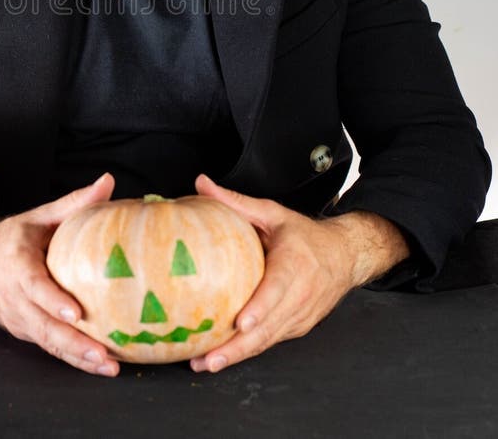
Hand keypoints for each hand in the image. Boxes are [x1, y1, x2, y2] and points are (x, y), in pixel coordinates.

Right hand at [0, 172, 119, 376]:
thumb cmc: (13, 237)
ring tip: (107, 367)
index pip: (35, 287)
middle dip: (74, 345)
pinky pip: (48, 346)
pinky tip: (96, 364)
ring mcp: (17, 318)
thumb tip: (108, 181)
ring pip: (47, 343)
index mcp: (18, 264)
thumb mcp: (40, 216)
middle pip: (44, 327)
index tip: (76, 314)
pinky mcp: (22, 330)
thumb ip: (75, 202)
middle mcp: (15, 297)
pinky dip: (71, 358)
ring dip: (77, 358)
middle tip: (104, 355)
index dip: (54, 302)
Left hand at [190, 174, 409, 372]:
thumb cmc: (303, 234)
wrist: (345, 256)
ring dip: (238, 356)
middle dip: (237, 347)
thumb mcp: (272, 212)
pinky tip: (222, 357)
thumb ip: (236, 201)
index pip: (277, 290)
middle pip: (267, 327)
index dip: (259, 309)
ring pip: (268, 341)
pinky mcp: (298, 327)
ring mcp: (301, 316)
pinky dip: (248, 351)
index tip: (240, 323)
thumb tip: (201, 183)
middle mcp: (301, 295)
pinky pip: (271, 342)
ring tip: (205, 364)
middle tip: (207, 359)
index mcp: (295, 264)